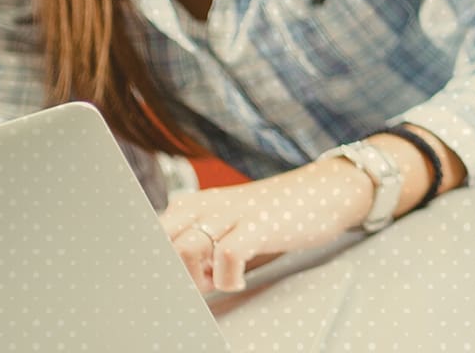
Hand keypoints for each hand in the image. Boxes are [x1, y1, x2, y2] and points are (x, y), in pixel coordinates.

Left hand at [155, 158, 374, 292]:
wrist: (323, 192)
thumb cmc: (272, 216)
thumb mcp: (228, 226)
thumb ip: (199, 249)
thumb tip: (176, 283)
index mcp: (192, 204)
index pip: (151, 237)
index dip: (155, 265)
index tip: (168, 283)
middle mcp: (206, 204)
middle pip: (162, 244)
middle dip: (175, 274)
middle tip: (200, 283)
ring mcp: (233, 213)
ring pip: (188, 249)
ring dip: (199, 278)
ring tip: (219, 282)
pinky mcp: (259, 224)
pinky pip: (228, 255)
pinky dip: (228, 279)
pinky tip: (240, 281)